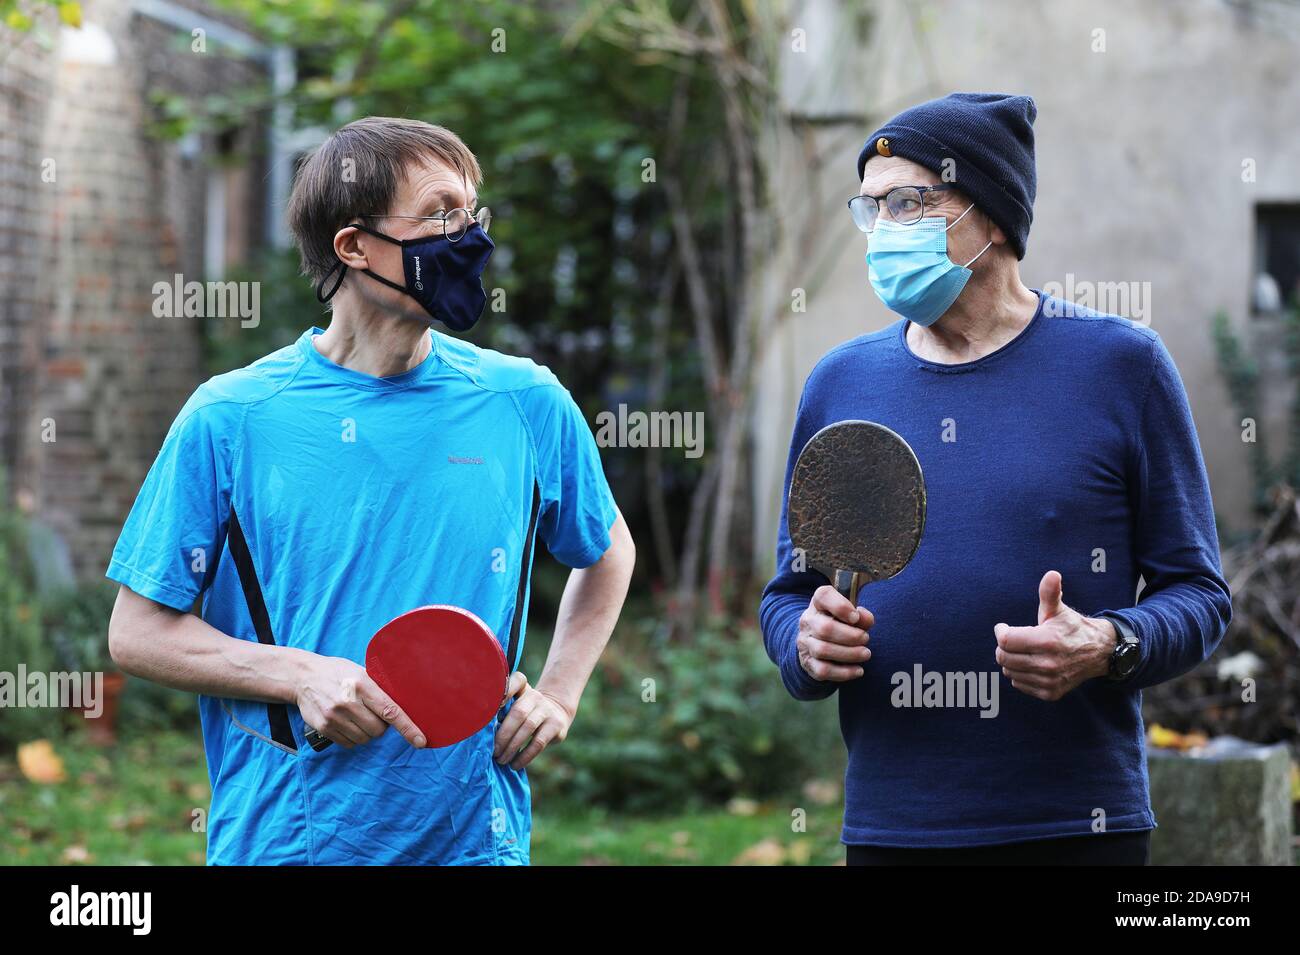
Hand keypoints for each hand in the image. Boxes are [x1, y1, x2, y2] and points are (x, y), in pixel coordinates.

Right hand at [295, 653, 424, 748]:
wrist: (302, 676)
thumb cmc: (337, 672)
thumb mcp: (360, 671)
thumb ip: (378, 688)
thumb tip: (404, 705)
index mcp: (362, 684)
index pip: (390, 710)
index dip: (408, 728)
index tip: (421, 741)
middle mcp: (348, 701)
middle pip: (379, 730)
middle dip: (380, 726)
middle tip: (371, 712)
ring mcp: (335, 716)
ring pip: (365, 739)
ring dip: (366, 732)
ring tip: (356, 715)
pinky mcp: (324, 727)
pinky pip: (349, 744)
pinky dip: (353, 737)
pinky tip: (346, 723)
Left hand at [493, 672, 573, 769]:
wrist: (557, 712)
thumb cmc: (526, 711)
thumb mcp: (517, 704)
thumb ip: (502, 711)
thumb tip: (481, 734)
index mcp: (523, 689)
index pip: (517, 681)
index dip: (505, 690)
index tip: (494, 706)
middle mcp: (536, 697)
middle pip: (518, 712)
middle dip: (503, 734)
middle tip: (493, 751)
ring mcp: (547, 710)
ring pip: (528, 728)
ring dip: (512, 747)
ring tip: (501, 760)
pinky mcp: (557, 726)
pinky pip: (538, 742)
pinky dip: (525, 756)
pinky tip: (515, 764)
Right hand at [796, 585, 872, 681]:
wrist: (816, 643)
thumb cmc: (839, 625)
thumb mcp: (850, 616)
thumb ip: (861, 616)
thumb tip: (865, 619)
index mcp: (818, 604)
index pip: (823, 596)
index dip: (841, 606)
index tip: (856, 617)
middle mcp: (808, 621)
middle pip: (825, 628)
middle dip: (851, 636)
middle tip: (866, 638)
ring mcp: (805, 643)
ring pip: (823, 650)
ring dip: (850, 654)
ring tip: (865, 654)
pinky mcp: (808, 663)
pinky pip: (823, 670)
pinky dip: (844, 672)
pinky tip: (858, 670)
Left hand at [994, 570, 1116, 700]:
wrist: (1099, 653)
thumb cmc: (1073, 628)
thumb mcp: (1059, 609)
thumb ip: (1050, 593)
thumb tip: (1052, 574)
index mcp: (1047, 641)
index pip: (1005, 641)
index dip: (1001, 632)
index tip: (1004, 627)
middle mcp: (1048, 664)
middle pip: (1003, 658)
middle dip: (1003, 646)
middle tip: (1013, 639)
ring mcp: (1049, 681)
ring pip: (1009, 672)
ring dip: (1011, 661)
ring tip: (1024, 651)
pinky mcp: (1050, 693)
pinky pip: (1019, 684)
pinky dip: (1020, 674)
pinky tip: (1031, 664)